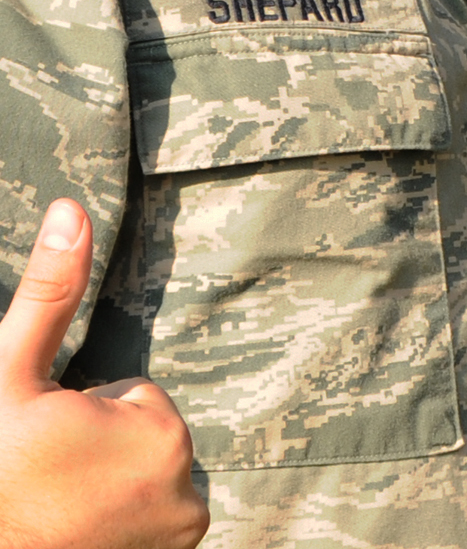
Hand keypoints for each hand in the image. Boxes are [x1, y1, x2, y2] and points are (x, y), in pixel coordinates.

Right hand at [0, 200, 207, 548]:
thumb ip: (49, 296)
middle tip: (51, 478)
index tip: (46, 444)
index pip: (133, 395)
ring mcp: (181, 529)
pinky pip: (159, 515)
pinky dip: (130, 520)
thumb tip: (71, 210)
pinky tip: (83, 528)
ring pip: (150, 475)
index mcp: (159, 430)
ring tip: (63, 505)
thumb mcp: (8, 378)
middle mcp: (188, 483)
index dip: (84, 413)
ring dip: (114, 483)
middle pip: (146, 436)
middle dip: (103, 447)